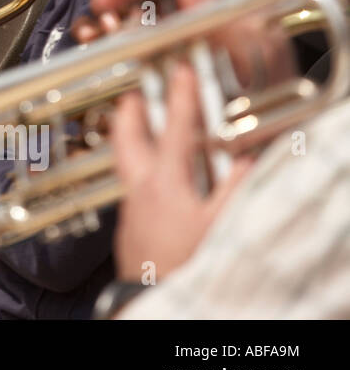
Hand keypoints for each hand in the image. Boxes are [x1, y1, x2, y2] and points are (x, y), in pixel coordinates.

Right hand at [76, 0, 290, 88]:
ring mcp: (199, 28)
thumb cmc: (269, 106)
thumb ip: (227, 23)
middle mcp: (219, 7)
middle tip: (101, 4)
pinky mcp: (181, 50)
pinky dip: (121, 33)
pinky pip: (146, 30)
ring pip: (152, 3)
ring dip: (121, 11)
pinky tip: (102, 41)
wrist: (267, 148)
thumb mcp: (257, 63)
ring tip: (97, 29)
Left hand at [111, 63, 253, 282]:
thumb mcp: (221, 226)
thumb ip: (234, 188)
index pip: (173, 128)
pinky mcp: (127, 225)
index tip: (181, 70)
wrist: (154, 299)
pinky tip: (154, 175)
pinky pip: (130, 186)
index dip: (180, 96)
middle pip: (125, 137)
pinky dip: (140, 169)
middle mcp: (139, 190)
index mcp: (164, 183)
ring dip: (132, 138)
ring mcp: (129, 207)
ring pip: (124, 160)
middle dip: (130, 109)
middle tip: (137, 89)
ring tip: (142, 124)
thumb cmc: (187, 267)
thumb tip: (244, 160)